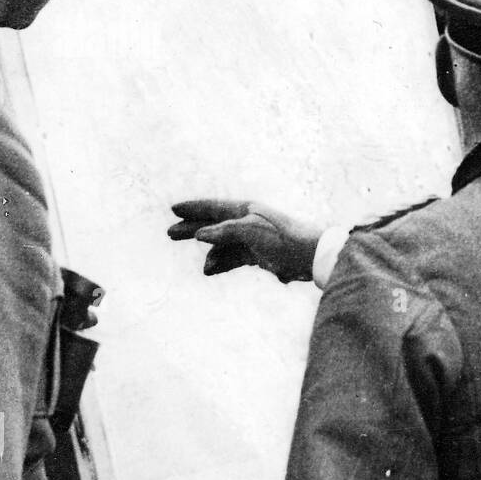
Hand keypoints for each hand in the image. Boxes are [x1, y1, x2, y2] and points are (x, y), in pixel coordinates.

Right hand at [167, 199, 322, 283]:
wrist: (310, 256)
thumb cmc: (282, 238)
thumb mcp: (250, 231)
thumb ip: (224, 231)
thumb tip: (200, 234)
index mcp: (246, 210)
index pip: (213, 207)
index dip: (193, 208)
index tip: (173, 209)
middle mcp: (248, 222)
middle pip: (214, 225)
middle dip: (192, 229)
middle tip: (170, 234)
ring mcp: (253, 239)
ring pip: (224, 245)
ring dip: (211, 255)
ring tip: (204, 269)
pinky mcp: (260, 255)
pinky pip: (234, 258)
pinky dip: (223, 264)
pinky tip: (212, 272)